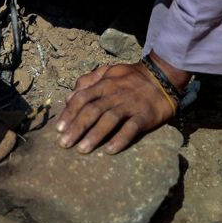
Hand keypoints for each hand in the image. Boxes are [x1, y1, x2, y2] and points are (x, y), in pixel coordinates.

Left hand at [55, 58, 182, 154]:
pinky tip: (109, 150)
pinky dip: (120, 139)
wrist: (162, 77)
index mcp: (105, 84)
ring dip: (94, 135)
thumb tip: (69, 96)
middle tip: (64, 144)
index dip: (69, 113)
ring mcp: (130, 105)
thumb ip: (89, 81)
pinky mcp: (144, 116)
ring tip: (82, 150)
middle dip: (77, 128)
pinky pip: (131, 128)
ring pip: (109, 119)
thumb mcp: (109, 71)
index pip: (82, 98)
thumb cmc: (131, 78)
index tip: (59, 129)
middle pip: (92, 110)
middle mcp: (115, 94)